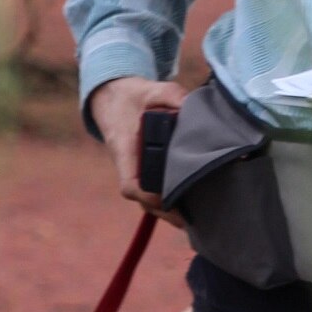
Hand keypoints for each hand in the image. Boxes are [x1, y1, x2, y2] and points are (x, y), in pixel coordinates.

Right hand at [88, 75, 188, 226]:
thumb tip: (193, 109)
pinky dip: (171, 203)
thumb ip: (172, 95)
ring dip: (170, 212)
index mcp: (124, 149)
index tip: (166, 201)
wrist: (114, 97)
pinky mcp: (144, 171)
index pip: (130, 184)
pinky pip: (154, 193)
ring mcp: (135, 171)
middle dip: (166, 212)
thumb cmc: (133, 96)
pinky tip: (194, 210)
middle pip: (143, 200)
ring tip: (198, 222)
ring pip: (149, 201)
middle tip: (193, 222)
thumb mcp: (151, 89)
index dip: (147, 197)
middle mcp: (128, 166)